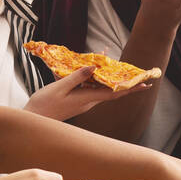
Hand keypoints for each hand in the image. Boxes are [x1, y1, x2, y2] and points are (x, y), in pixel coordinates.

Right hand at [24, 66, 148, 121]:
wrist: (34, 119)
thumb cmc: (44, 104)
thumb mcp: (59, 87)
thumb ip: (77, 77)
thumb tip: (94, 67)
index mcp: (86, 99)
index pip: (114, 92)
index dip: (131, 88)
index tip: (146, 85)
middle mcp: (88, 102)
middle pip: (111, 90)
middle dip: (124, 81)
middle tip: (139, 74)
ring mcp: (83, 102)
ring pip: (100, 87)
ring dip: (107, 76)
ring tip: (108, 60)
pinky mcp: (77, 101)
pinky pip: (90, 87)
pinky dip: (93, 77)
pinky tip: (90, 68)